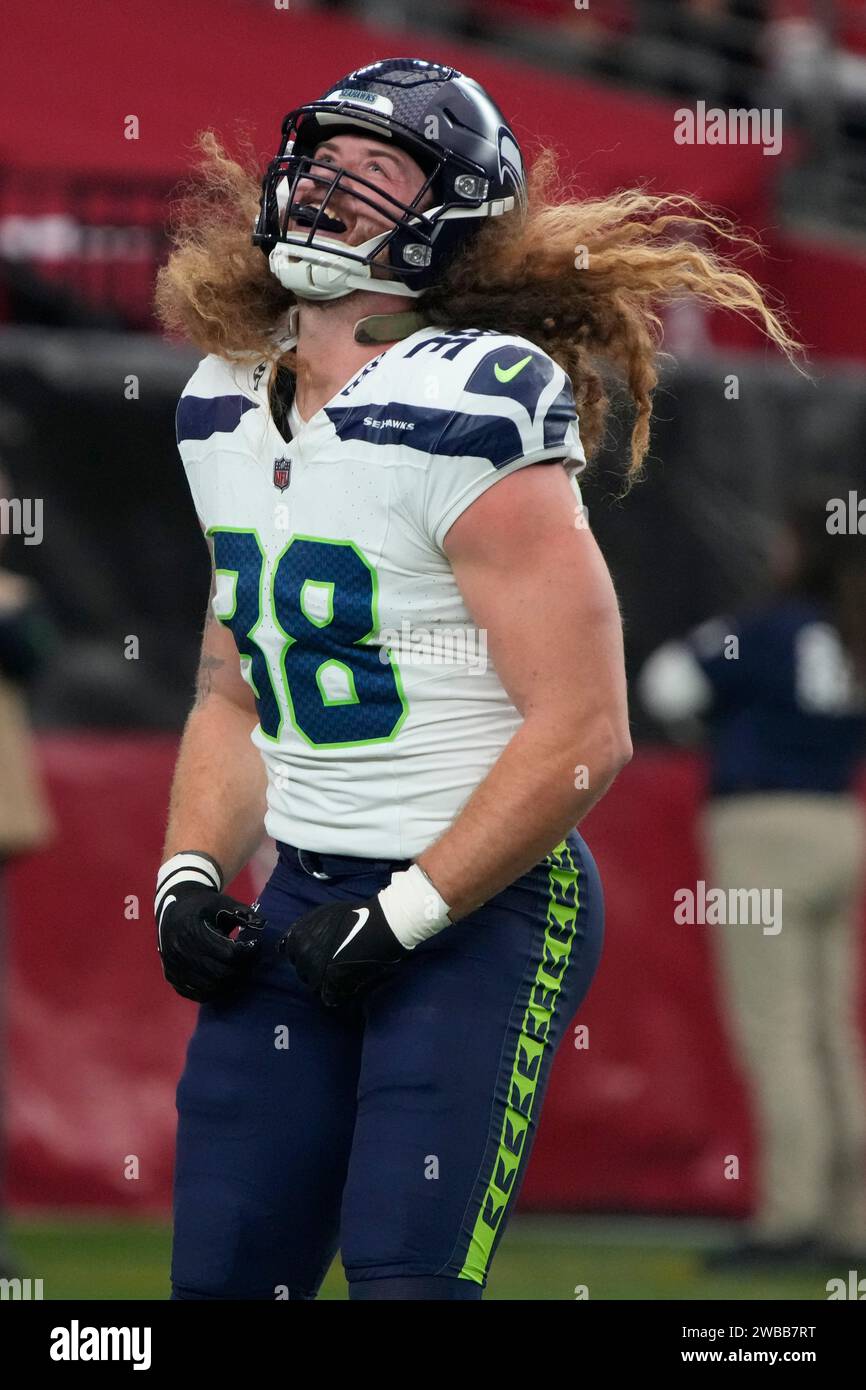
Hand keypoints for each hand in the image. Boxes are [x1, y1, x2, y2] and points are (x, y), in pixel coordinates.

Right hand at [155, 852, 265, 1002]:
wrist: (172, 909)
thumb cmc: (202, 906)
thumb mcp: (222, 903)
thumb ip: (243, 913)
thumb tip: (262, 924)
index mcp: (192, 931)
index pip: (229, 954)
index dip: (248, 953)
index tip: (256, 945)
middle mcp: (180, 952)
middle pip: (221, 973)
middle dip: (242, 969)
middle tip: (252, 961)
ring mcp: (174, 967)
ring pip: (211, 988)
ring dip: (231, 982)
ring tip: (241, 969)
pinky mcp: (172, 978)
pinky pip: (198, 994)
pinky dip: (215, 991)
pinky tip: (225, 978)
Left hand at [279, 894, 408, 1007]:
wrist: (376, 928)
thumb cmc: (351, 917)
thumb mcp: (321, 914)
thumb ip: (304, 928)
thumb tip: (288, 942)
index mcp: (297, 939)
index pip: (291, 954)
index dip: (305, 954)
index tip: (318, 954)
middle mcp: (302, 957)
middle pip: (301, 970)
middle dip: (312, 969)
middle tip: (330, 964)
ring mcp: (315, 973)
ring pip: (312, 984)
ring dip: (323, 981)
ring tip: (338, 975)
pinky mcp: (330, 986)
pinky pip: (326, 996)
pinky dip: (333, 993)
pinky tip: (344, 985)